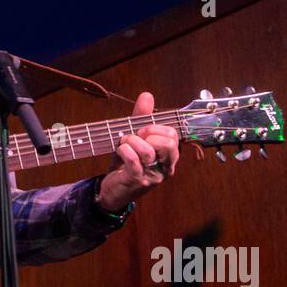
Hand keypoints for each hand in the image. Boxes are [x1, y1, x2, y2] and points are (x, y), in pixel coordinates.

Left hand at [95, 91, 179, 211]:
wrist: (113, 191)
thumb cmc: (127, 164)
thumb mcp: (135, 139)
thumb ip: (141, 118)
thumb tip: (147, 95)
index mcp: (168, 156)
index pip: (173, 135)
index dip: (155, 128)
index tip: (142, 130)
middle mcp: (165, 167)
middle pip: (169, 143)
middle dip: (148, 133)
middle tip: (135, 136)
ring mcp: (152, 176)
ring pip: (148, 151)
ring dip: (131, 141)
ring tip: (124, 143)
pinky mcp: (138, 181)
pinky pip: (133, 160)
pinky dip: (124, 150)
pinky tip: (120, 151)